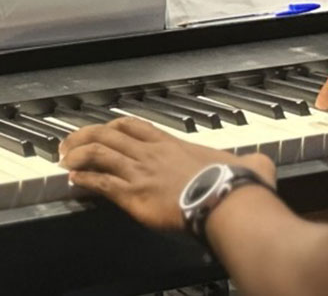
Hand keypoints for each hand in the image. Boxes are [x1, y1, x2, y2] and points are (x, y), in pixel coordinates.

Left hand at [60, 117, 276, 231]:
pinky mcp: (134, 195)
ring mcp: (141, 173)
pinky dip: (84, 180)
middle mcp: (152, 154)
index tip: (101, 128)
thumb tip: (262, 165)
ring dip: (77, 156)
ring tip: (64, 160)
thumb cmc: (237, 186)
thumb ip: (251, 162)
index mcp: (174, 145)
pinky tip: (74, 181)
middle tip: (69, 143)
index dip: (113, 126)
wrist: (228, 202)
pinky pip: (101, 183)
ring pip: (98, 154)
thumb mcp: (248, 164)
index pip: (134, 126)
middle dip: (84, 136)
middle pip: (108, 135)